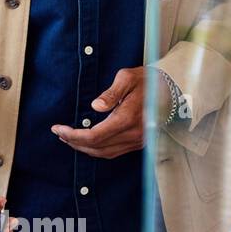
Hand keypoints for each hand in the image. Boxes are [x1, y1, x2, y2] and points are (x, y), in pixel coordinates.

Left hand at [51, 66, 167, 158]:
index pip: (94, 136)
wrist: (172, 89)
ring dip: (84, 148)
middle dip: (74, 142)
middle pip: (97, 147)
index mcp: (128, 118)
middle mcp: (134, 134)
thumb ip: (111, 92)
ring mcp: (138, 141)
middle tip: (59, 133)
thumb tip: (96, 106)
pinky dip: (97, 150)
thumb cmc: (147, 80)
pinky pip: (114, 152)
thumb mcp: (127, 78)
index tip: (57, 128)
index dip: (73, 135)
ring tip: (68, 138)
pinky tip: (87, 142)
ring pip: (105, 153)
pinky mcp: (140, 142)